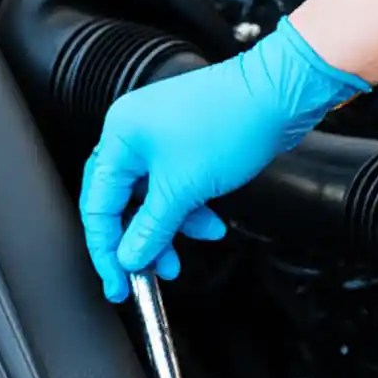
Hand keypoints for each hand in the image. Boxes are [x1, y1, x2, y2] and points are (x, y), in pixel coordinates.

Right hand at [79, 17, 368, 301]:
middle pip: (122, 202)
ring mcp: (161, 136)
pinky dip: (188, 209)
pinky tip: (209, 224)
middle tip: (146, 275)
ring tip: (183, 254)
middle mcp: (134, 133)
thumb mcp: (183, 189)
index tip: (117, 282)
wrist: (279, 95)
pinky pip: (174, 186)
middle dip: (138, 241)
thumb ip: (151, 229)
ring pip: (152, 198)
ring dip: (168, 228)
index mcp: (120, 136)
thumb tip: (130, 256)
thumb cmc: (231, 121)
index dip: (105, 249)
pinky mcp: (186, 142)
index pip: (98, 204)